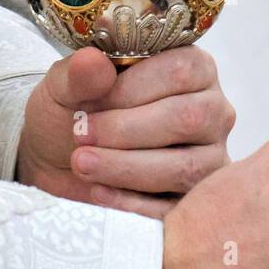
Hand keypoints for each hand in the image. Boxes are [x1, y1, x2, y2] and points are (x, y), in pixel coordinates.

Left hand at [17, 46, 235, 216]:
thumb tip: (92, 61)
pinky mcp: (197, 198)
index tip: (90, 104)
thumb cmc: (75, 111)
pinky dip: (134, 203)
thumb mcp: (65, 86)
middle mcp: (212, 111)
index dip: (133, 89)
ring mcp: (210, 157)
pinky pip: (177, 206)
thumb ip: (78, 73)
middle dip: (127, 131)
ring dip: (128, 168)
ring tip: (82, 164)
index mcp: (193, 69)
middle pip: (189, 118)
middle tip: (82, 135)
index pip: (181, 71)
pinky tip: (98, 192)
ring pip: (187, 166)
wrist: (57, 158)